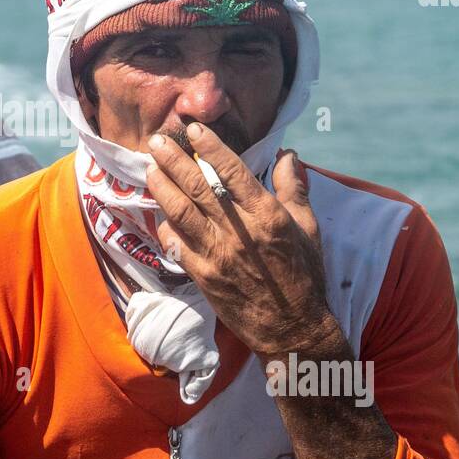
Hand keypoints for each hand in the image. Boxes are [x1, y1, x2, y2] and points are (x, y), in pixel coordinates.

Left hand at [144, 122, 337, 358]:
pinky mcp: (203, 276)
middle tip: (157, 142)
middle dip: (174, 161)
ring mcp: (218, 255)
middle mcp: (239, 232)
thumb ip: (294, 189)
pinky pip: (176, 245)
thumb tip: (289, 154)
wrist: (292, 328)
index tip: (194, 130)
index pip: (233, 173)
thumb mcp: (308, 228)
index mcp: (267, 216)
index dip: (211, 148)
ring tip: (150, 169)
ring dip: (162, 188)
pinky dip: (165, 227)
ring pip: (181, 213)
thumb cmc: (304, 275)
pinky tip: (159, 212)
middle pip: (199, 188)